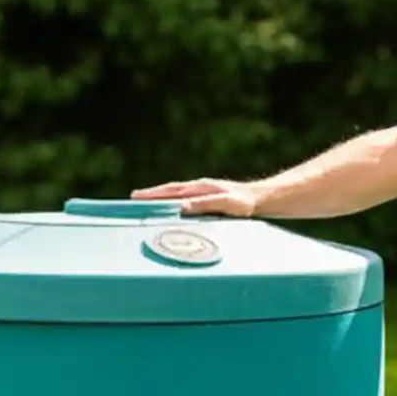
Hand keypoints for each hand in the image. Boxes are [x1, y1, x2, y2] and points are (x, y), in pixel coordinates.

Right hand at [130, 178, 258, 216]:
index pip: (171, 192)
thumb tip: (180, 207)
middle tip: (133, 198)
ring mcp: (204, 192)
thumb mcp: (225, 204)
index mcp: (200, 188)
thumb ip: (203, 205)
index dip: (153, 195)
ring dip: (162, 197)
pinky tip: (173, 208)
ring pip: (178, 194)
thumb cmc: (245, 203)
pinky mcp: (209, 198)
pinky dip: (174, 201)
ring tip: (147, 201)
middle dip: (152, 194)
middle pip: (171, 190)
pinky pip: (186, 199)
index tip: (135, 197)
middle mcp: (200, 187)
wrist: (262, 199)